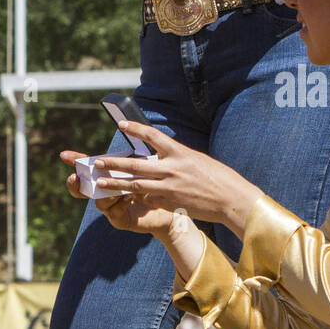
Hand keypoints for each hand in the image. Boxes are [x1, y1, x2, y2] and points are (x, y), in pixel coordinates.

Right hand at [61, 149, 179, 235]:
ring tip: (110, 186)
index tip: (65, 155)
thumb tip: (126, 129)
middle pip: (83, 188)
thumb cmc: (156, 182)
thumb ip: (132, 156)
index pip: (87, 168)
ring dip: (104, 193)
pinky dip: (119, 204)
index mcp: (108, 176)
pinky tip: (128, 197)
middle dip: (77, 183)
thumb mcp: (144, 166)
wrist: (172, 205)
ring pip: (98, 201)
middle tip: (76, 178)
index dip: (75, 161)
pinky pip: (113, 213)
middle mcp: (105, 191)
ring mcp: (110, 206)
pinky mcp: (119, 219)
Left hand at [86, 121, 262, 237]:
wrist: (231, 199)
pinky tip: (123, 197)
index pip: (153, 137)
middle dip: (114, 163)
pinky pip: (147, 198)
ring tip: (100, 182)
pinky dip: (135, 197)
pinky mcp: (170, 202)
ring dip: (115, 183)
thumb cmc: (218, 178)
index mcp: (179, 153)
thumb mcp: (196, 160)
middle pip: (136, 164)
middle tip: (98, 162)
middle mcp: (172, 168)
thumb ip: (177, 158)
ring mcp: (169, 187)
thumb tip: (161, 154)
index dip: (136, 130)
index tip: (121, 125)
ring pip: (135, 184)